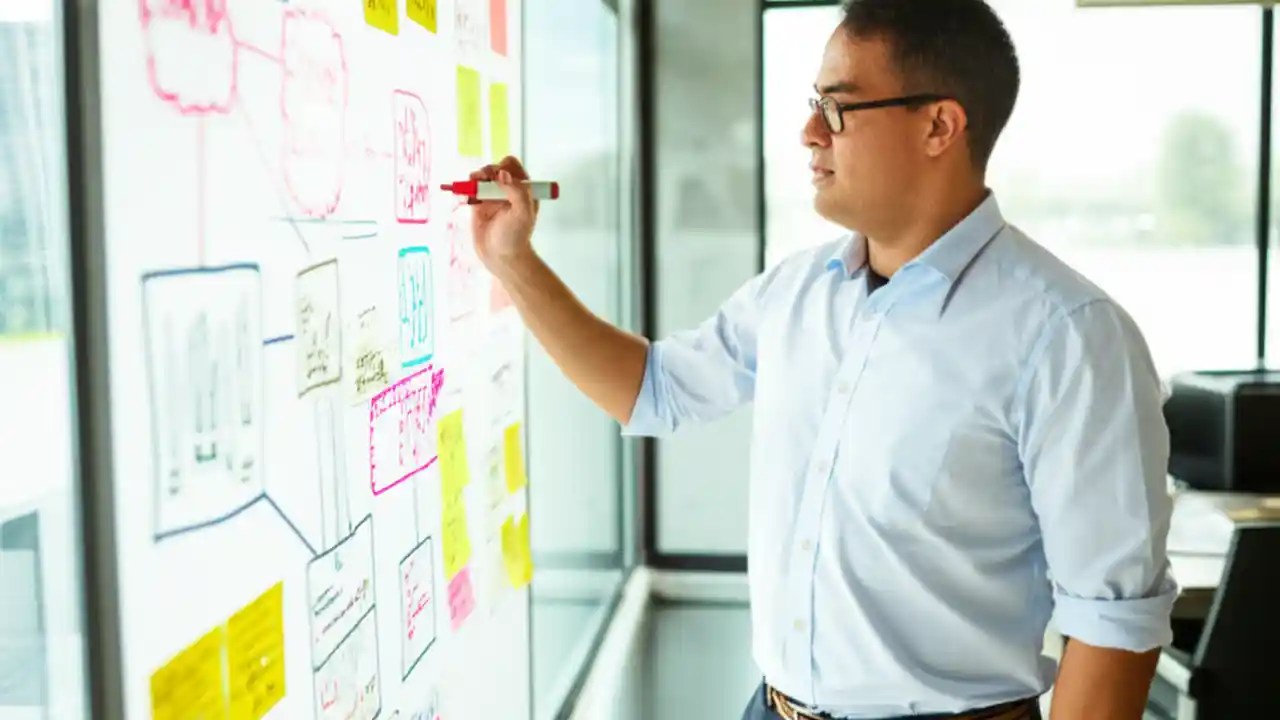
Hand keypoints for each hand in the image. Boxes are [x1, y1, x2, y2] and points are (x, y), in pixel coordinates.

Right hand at [468, 155, 539, 273]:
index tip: (498, 177)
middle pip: (495, 169)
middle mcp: (508, 190)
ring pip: (482, 177)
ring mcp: (492, 196)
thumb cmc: (515, 237)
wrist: (500, 256)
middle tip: (483, 178)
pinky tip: (467, 193)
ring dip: (476, 177)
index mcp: (523, 189)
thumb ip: (517, 191)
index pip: (512, 167)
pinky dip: (467, 187)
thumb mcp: (523, 213)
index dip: (504, 167)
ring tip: (473, 183)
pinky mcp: (479, 204)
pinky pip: (471, 189)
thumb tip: (503, 174)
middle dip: (488, 171)